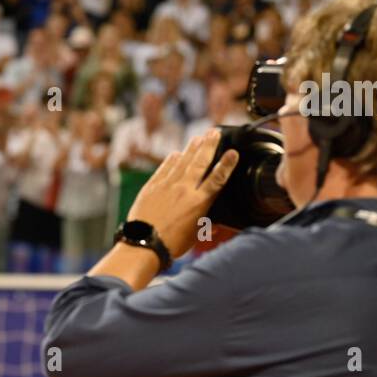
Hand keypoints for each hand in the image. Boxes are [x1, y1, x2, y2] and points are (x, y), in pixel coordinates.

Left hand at [125, 129, 237, 259]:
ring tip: (199, 137)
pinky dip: (171, 160)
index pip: (217, 179)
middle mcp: (184, 190)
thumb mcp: (195, 236)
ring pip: (182, 162)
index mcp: (199, 203)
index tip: (233, 153)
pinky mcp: (151, 187)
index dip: (226, 165)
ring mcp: (167, 186)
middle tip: (214, 132)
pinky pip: (164, 169)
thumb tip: (215, 225)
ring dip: (192, 148)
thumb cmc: (171, 244)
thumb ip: (206, 226)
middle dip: (209, 146)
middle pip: (200, 163)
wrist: (144, 243)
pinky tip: (176, 153)